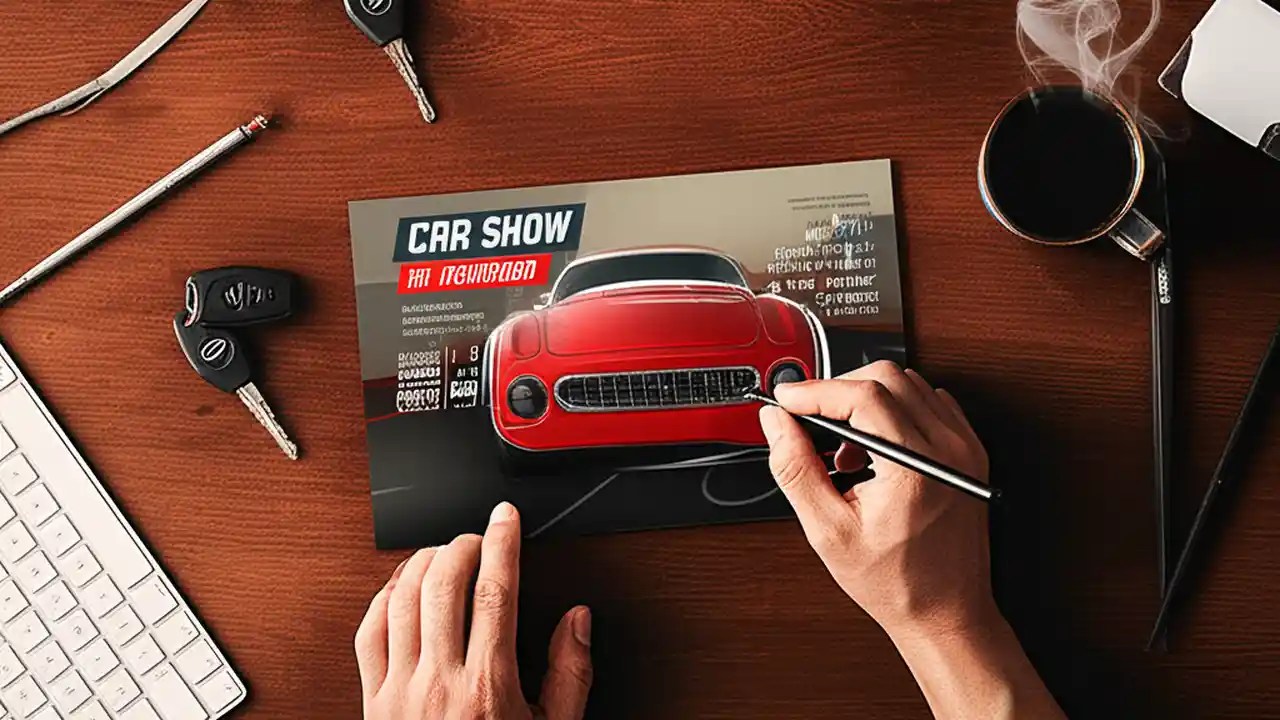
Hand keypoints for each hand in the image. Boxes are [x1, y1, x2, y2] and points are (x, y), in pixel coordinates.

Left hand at [355, 503, 592, 718]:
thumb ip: (569, 675)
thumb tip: (576, 621)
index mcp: (489, 687)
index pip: (496, 591)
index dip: (502, 542)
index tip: (506, 518)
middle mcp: (439, 682)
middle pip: (443, 583)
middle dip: (462, 545)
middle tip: (478, 537)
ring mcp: (399, 690)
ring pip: (402, 598)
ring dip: (423, 562)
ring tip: (444, 555)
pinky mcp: (372, 699)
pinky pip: (368, 631)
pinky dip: (383, 597)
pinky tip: (402, 588)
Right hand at [759, 361, 993, 637]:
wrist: (946, 611)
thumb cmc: (897, 583)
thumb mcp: (829, 532)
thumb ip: (796, 469)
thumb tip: (776, 424)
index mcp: (915, 470)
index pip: (862, 397)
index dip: (815, 391)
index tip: (787, 399)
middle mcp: (948, 450)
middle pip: (885, 378)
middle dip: (838, 391)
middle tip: (811, 420)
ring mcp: (965, 447)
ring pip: (907, 383)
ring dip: (866, 401)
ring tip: (847, 449)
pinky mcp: (969, 450)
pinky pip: (928, 401)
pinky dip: (894, 410)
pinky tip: (877, 449)